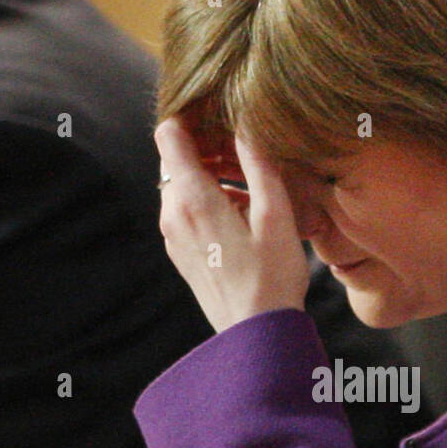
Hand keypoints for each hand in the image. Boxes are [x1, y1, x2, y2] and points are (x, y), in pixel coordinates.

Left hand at [154, 114, 309, 332]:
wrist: (255, 334)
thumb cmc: (272, 277)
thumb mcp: (276, 214)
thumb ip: (259, 163)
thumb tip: (248, 122)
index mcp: (193, 198)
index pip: (169, 133)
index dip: (191, 115)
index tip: (219, 113)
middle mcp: (173, 214)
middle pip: (176, 158)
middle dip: (206, 146)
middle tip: (245, 151)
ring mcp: (173, 236)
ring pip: (181, 185)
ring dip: (210, 175)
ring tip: (251, 186)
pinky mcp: (180, 253)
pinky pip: (186, 211)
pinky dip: (207, 200)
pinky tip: (242, 215)